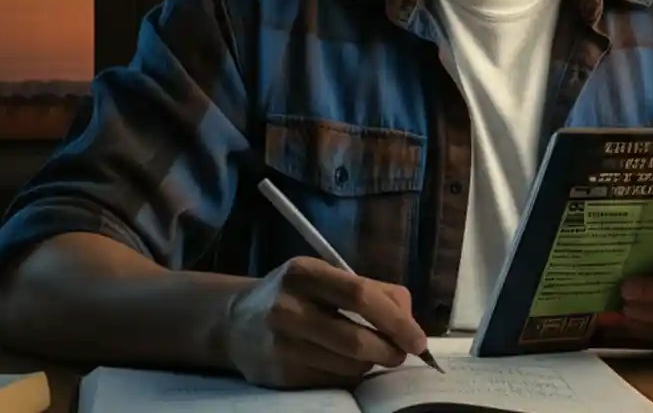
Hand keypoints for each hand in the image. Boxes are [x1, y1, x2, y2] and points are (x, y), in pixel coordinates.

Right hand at [221, 256, 426, 388]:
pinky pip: (332, 381)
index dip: (396, 320)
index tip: (418, 339)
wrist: (234, 322)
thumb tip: (410, 321)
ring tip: (368, 353)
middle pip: (356, 339)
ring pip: (348, 366)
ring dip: (370, 364)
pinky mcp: (279, 374)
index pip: (361, 295)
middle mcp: (288, 308)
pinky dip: (349, 375)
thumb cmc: (295, 295)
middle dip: (390, 351)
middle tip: (402, 353)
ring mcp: (281, 344)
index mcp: (305, 273)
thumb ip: (372, 290)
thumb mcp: (325, 277)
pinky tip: (340, 362)